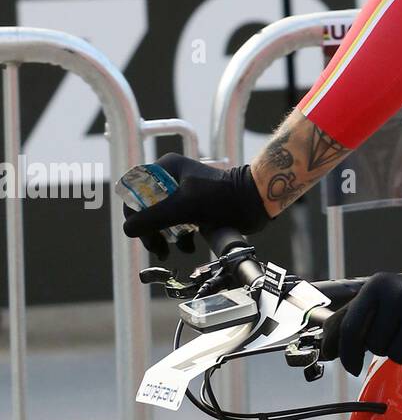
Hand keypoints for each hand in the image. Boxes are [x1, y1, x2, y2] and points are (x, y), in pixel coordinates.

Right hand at [121, 153, 270, 259]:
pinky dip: (179, 238)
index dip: (134, 213)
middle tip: (158, 249)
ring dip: (163, 238)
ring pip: (160, 219)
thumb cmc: (222, 199)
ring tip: (173, 252)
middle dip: (150, 231)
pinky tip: (189, 247)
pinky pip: (176, 225)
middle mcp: (172, 177)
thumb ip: (151, 218)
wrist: (255, 203)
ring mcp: (184, 193)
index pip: (135, 191)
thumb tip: (127, 228)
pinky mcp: (194, 207)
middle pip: (146, 208)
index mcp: (166, 168)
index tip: (141, 231)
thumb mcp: (182, 207)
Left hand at [320, 259, 401, 376]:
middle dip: (387, 347)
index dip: (347, 353)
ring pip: (398, 357)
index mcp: (378, 285)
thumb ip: (348, 322)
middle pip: (376, 346)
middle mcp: (400, 293)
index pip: (349, 329)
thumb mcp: (377, 299)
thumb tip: (324, 350)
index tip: (352, 365)